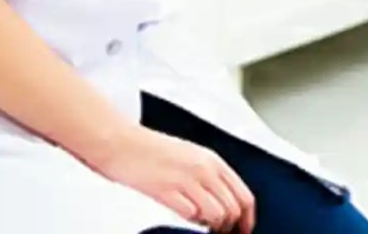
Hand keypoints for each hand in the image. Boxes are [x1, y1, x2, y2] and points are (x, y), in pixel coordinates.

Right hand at [85, 125, 255, 232]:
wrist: (119, 142)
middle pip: (234, 209)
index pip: (244, 195)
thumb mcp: (190, 156)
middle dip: (229, 227)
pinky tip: (184, 217)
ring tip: (201, 226)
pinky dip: (191, 222)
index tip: (244, 230)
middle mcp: (204, 169)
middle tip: (219, 232)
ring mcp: (186, 180)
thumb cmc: (150, 150)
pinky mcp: (166, 190)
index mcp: (213, 161)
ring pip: (217, 215)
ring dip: (211, 226)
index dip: (248, 219)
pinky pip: (191, 214)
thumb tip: (223, 200)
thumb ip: (209, 175)